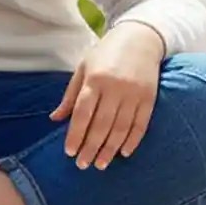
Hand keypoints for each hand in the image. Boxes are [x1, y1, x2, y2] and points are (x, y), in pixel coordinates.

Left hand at [50, 21, 165, 169]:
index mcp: (95, 79)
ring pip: (121, 128)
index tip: (69, 152)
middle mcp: (115, 87)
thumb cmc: (105, 54)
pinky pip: (141, 124)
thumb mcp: (83, 68)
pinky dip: (132, 140)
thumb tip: (56, 119)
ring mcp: (134, 93)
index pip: (83, 112)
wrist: (140, 38)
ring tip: (101, 164)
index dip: (75, 134)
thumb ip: (70, 95)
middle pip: (101, 124)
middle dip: (91, 147)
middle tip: (83, 165)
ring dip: (110, 149)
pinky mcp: (150, 98)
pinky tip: (123, 153)